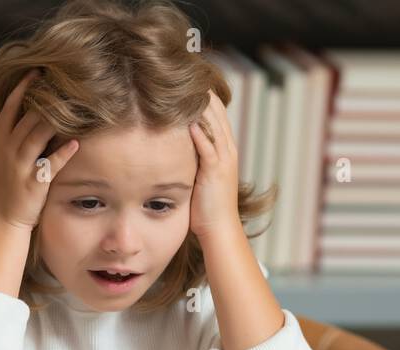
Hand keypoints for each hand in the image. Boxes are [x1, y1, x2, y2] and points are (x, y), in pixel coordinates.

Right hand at [0, 70, 79, 231]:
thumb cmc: (0, 187)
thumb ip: (3, 133)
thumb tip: (12, 110)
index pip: (8, 106)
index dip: (23, 87)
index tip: (37, 71)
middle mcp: (5, 149)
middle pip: (26, 115)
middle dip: (44, 98)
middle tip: (63, 81)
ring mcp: (18, 166)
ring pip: (37, 134)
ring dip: (55, 118)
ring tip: (74, 103)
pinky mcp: (32, 184)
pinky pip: (50, 164)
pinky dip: (62, 153)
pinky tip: (76, 143)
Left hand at [187, 90, 239, 239]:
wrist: (219, 229)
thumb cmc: (205, 207)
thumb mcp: (199, 174)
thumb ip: (191, 158)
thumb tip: (172, 146)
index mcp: (224, 147)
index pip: (216, 111)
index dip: (203, 93)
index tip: (185, 77)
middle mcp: (227, 148)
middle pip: (216, 109)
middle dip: (201, 89)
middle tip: (182, 70)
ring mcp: (223, 157)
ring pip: (213, 122)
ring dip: (200, 102)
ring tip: (183, 83)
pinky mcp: (215, 169)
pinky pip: (207, 143)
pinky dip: (198, 128)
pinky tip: (185, 115)